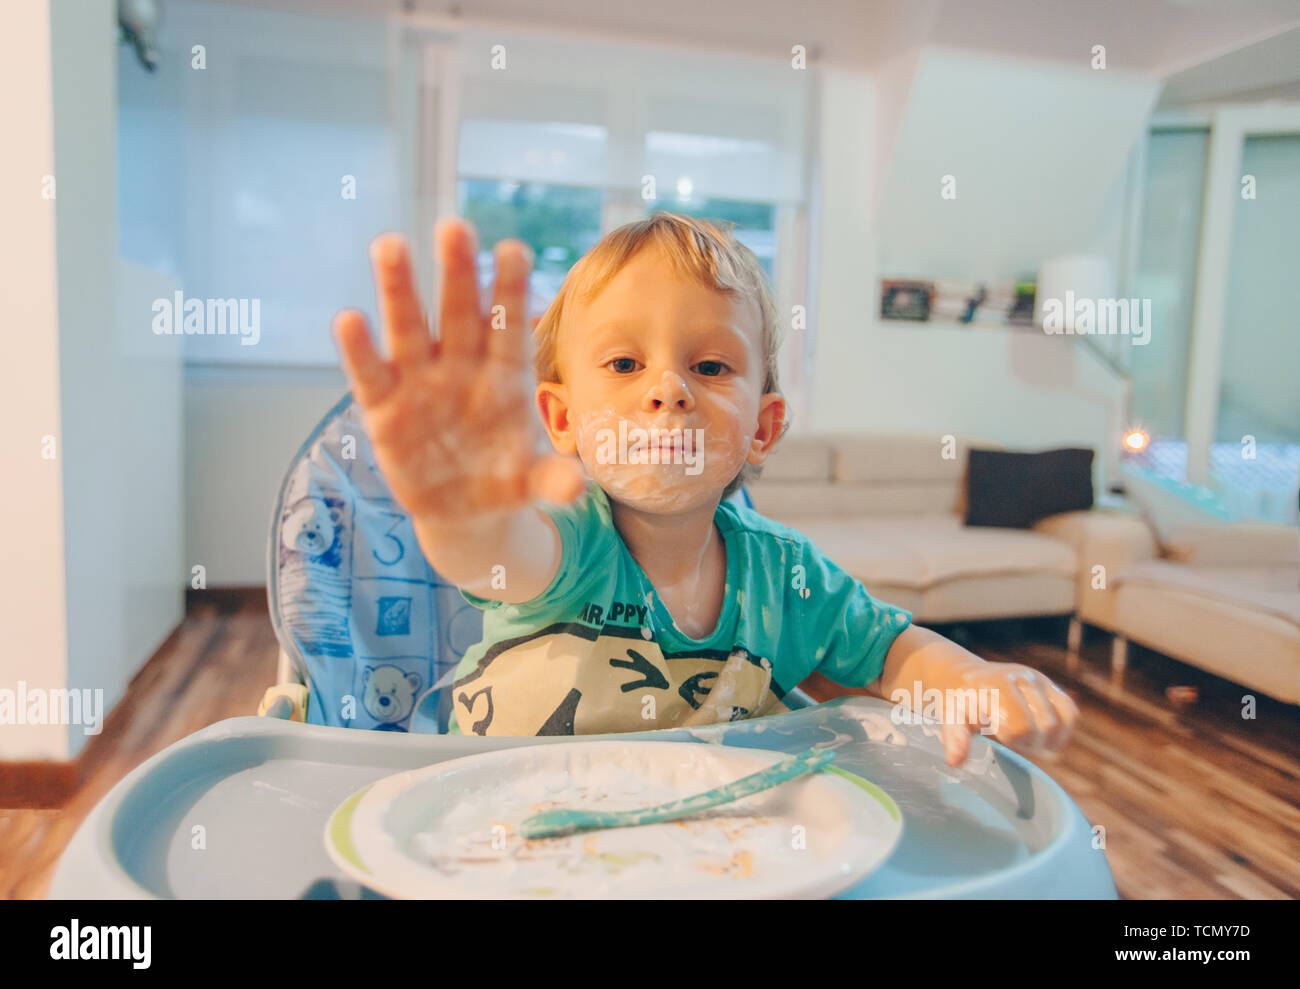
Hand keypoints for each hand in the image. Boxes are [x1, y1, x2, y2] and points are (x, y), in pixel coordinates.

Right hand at [332, 219, 585, 523]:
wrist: (466, 509)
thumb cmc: (506, 477)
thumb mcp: (533, 481)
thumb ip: (552, 480)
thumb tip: (575, 489)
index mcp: (504, 375)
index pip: (509, 327)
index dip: (510, 290)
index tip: (514, 249)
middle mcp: (460, 367)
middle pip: (458, 313)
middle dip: (457, 272)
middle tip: (454, 226)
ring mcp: (420, 384)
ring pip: (409, 328)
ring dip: (399, 289)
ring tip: (391, 244)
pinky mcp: (384, 410)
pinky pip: (370, 375)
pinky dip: (359, 350)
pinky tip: (349, 319)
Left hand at [936, 661, 1078, 767]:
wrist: (967, 678)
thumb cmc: (959, 703)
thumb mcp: (951, 717)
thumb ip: (956, 738)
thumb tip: (955, 763)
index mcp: (997, 685)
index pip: (1022, 725)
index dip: (1016, 740)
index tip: (1002, 739)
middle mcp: (1022, 677)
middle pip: (1045, 725)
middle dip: (1032, 741)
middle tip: (1014, 740)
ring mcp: (1039, 680)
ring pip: (1063, 721)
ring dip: (1048, 739)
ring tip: (1027, 738)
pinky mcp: (1051, 686)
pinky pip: (1072, 713)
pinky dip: (1063, 732)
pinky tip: (1044, 737)